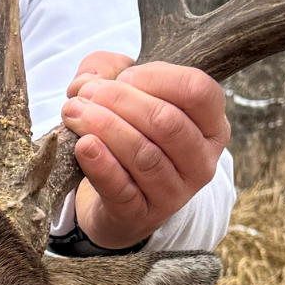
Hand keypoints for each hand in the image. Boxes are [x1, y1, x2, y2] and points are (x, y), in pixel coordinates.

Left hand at [60, 53, 228, 249]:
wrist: (117, 196)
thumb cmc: (128, 132)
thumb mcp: (123, 92)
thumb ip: (106, 70)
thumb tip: (89, 81)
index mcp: (210, 124)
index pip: (197, 90)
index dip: (155, 77)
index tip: (122, 77)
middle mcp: (202, 160)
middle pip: (167, 122)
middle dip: (120, 101)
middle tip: (85, 96)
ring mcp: (177, 192)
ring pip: (144, 155)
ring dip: (104, 128)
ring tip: (74, 114)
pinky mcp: (143, 214)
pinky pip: (122, 188)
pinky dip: (100, 165)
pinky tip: (83, 146)